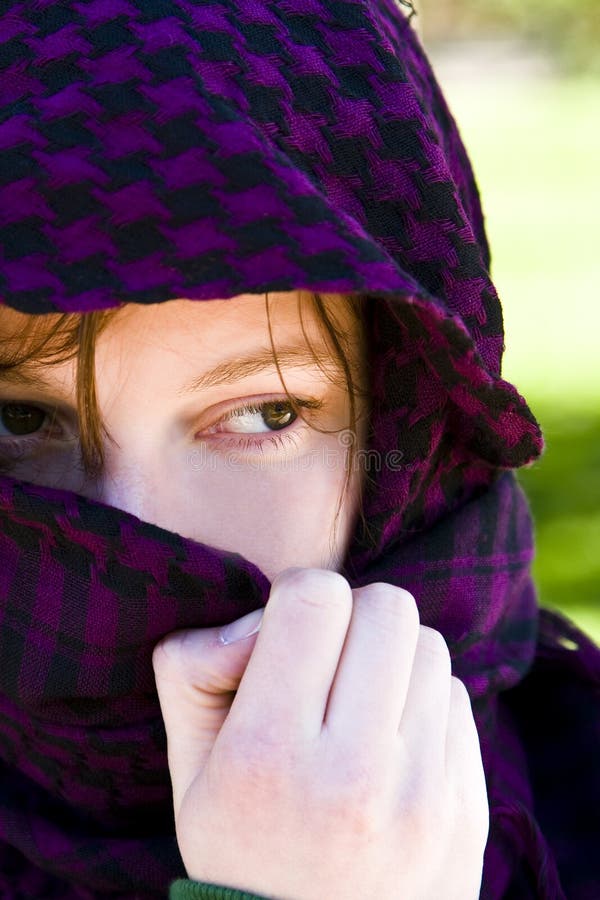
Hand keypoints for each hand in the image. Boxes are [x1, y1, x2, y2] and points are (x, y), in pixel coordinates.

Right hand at [153, 567, 488, 899]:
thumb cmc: (242, 855)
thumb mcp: (188, 770)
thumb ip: (191, 672)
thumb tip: (256, 616)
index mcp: (269, 757)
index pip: (315, 600)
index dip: (299, 596)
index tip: (289, 631)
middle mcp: (355, 774)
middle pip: (387, 608)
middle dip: (353, 616)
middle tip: (330, 659)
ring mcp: (424, 795)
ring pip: (429, 645)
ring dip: (392, 657)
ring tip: (361, 704)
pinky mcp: (468, 809)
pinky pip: (457, 699)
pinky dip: (423, 702)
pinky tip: (392, 745)